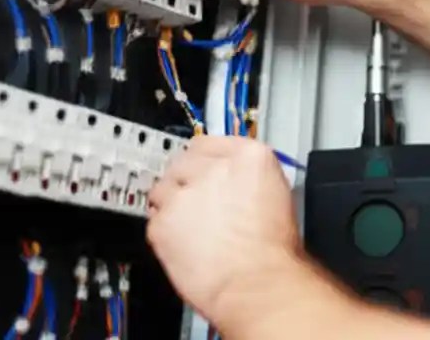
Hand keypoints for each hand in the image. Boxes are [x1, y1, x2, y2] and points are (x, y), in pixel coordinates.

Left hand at [146, 135, 302, 320]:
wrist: (259, 285)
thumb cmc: (274, 253)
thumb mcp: (275, 195)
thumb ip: (245, 179)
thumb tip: (230, 181)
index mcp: (248, 156)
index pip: (207, 143)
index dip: (201, 161)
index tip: (199, 170)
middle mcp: (214, 168)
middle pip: (181, 163)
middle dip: (185, 183)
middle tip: (196, 207)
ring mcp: (185, 193)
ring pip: (162, 190)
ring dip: (172, 206)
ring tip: (191, 231)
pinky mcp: (162, 222)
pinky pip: (154, 220)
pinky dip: (165, 234)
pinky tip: (185, 246)